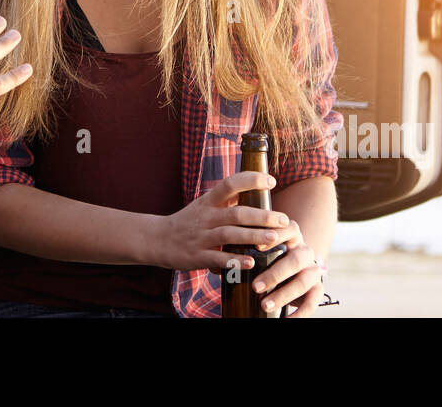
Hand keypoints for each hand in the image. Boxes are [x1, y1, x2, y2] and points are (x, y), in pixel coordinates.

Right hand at [150, 172, 291, 271]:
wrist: (157, 239)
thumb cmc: (189, 222)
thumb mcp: (205, 205)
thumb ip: (227, 200)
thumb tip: (256, 190)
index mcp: (209, 201)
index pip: (230, 184)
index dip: (251, 180)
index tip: (271, 180)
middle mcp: (206, 217)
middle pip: (236, 213)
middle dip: (262, 216)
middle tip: (283, 219)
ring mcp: (201, 237)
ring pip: (230, 235)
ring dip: (253, 237)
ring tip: (274, 239)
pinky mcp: (197, 256)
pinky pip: (218, 259)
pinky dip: (235, 260)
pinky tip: (251, 262)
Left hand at [249, 220, 323, 316]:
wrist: (293, 269)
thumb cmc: (270, 256)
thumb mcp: (263, 249)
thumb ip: (249, 247)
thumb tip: (220, 261)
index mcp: (291, 237)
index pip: (288, 229)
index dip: (275, 236)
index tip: (257, 246)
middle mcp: (305, 252)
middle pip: (296, 260)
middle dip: (275, 274)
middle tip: (255, 287)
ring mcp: (313, 270)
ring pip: (303, 281)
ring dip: (283, 295)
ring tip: (264, 305)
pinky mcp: (317, 289)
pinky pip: (312, 302)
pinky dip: (299, 314)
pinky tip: (285, 320)